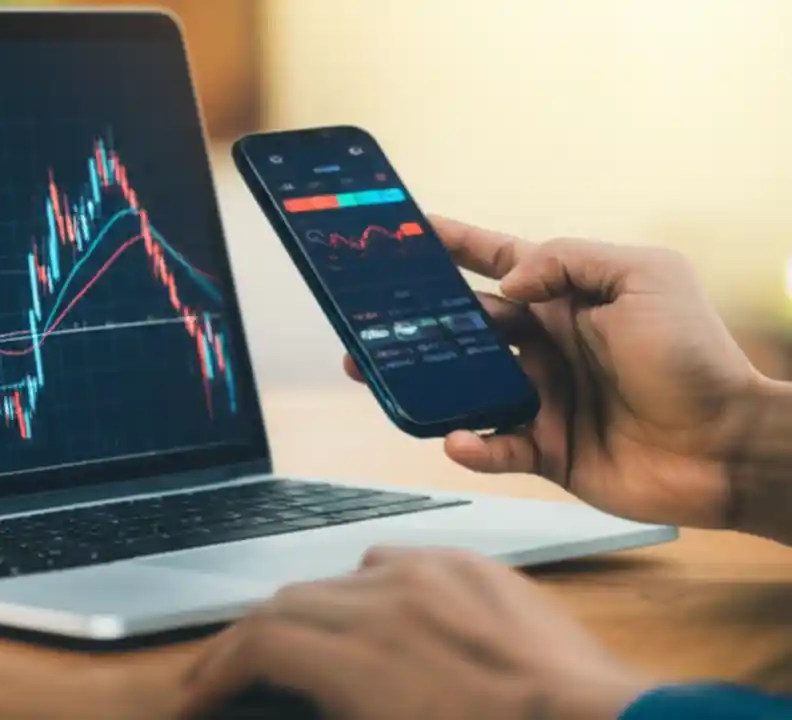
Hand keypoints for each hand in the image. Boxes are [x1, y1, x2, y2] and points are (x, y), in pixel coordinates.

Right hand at [178, 548, 649, 719]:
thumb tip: (284, 704)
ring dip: (310, 615)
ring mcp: (432, 574)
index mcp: (361, 657)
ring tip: (308, 652)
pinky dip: (370, 589)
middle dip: (251, 645)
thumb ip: (325, 711)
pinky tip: (379, 616)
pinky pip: (397, 561)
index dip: (212, 672)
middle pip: (286, 604)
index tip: (192, 700)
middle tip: (235, 680)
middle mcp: (386, 600)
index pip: (256, 644)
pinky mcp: (474, 566)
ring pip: (337, 577)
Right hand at [346, 217, 791, 536]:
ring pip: (464, 387)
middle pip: (464, 327)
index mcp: (566, 300)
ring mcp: (542, 399)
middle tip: (367, 319)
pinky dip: (470, 445)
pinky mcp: (546, 450)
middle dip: (414, 320)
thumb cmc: (695, 357)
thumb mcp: (646, 278)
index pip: (496, 262)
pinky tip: (457, 439)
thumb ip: (572, 261)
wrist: (727, 446)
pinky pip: (493, 446)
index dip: (452, 244)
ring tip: (377, 377)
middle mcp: (546, 346)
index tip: (406, 228)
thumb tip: (508, 284)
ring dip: (420, 382)